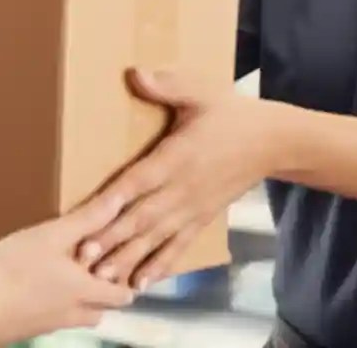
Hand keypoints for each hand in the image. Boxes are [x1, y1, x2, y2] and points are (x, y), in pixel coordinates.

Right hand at [0, 195, 135, 346]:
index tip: (122, 259)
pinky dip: (54, 302)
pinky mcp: (30, 327)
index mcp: (86, 291)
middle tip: (96, 263)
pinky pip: (54, 316)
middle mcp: (74, 313)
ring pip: (78, 314)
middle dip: (104, 288)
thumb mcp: (50, 236)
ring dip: (79, 297)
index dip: (127, 279)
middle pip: (103, 309)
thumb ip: (86, 220)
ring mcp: (51, 324)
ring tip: (67, 271)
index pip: (123, 295)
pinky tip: (37, 283)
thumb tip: (119, 201)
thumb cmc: (11, 272)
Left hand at [81, 69, 275, 289]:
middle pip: (141, 218)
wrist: (273, 142)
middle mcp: (182, 189)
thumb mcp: (201, 92)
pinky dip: (161, 266)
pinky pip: (179, 247)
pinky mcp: (202, 219)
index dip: (113, 202)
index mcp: (176, 157)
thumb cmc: (231, 114)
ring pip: (156, 238)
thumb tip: (135, 73)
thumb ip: (168, 85)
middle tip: (83, 259)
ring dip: (129, 259)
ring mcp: (193, 209)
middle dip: (112, 240)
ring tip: (105, 280)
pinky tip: (143, 284)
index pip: (138, 182)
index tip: (88, 218)